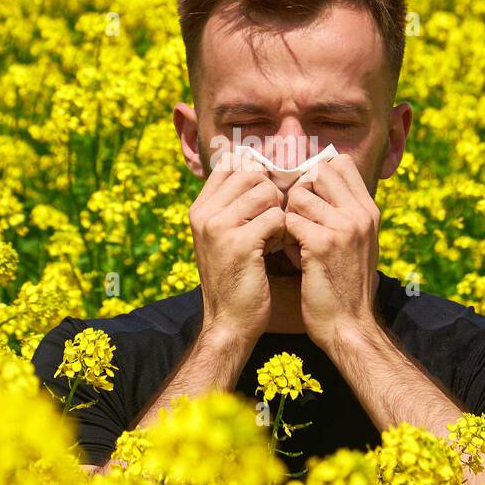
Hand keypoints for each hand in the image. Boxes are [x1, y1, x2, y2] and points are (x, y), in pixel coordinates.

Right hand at [189, 151, 286, 344]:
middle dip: (272, 193)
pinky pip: (276, 217)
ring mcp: (219, 227)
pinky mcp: (240, 243)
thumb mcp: (223, 237)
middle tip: (272, 220)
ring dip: (279, 212)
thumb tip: (258, 167)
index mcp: (199, 209)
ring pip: (266, 191)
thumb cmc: (235, 278)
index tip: (266, 195)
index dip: (256, 172)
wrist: (229, 322)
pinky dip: (284, 232)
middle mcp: (204, 213)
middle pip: (252, 172)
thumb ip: (233, 205)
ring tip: (274, 235)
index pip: (230, 162)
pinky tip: (277, 249)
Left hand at [281, 153, 380, 352]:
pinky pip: (289, 221)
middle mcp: (360, 214)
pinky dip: (283, 236)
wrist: (348, 326)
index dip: (316, 174)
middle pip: (319, 172)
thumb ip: (343, 215)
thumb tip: (314, 187)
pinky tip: (289, 254)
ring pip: (299, 195)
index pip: (340, 164)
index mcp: (369, 211)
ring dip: (289, 215)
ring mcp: (344, 227)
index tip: (307, 196)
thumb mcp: (357, 244)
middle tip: (297, 217)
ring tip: (293, 239)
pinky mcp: (323, 244)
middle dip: (300, 191)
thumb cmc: (345, 286)